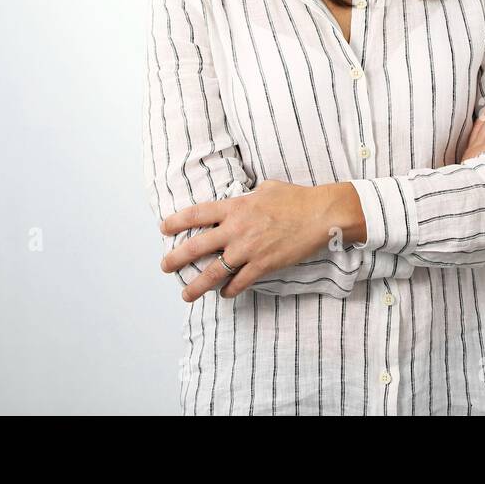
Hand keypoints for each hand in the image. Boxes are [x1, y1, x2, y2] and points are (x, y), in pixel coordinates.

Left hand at [158, 180, 336, 300]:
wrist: (320, 215)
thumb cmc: (296, 198)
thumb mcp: (266, 189)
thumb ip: (248, 197)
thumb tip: (243, 199)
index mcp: (235, 207)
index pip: (197, 214)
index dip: (176, 221)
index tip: (164, 228)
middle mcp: (236, 229)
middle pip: (197, 247)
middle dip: (176, 258)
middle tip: (165, 266)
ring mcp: (248, 250)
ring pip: (213, 272)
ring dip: (197, 286)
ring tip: (186, 295)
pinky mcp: (263, 265)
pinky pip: (239, 282)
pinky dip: (230, 290)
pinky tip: (224, 294)